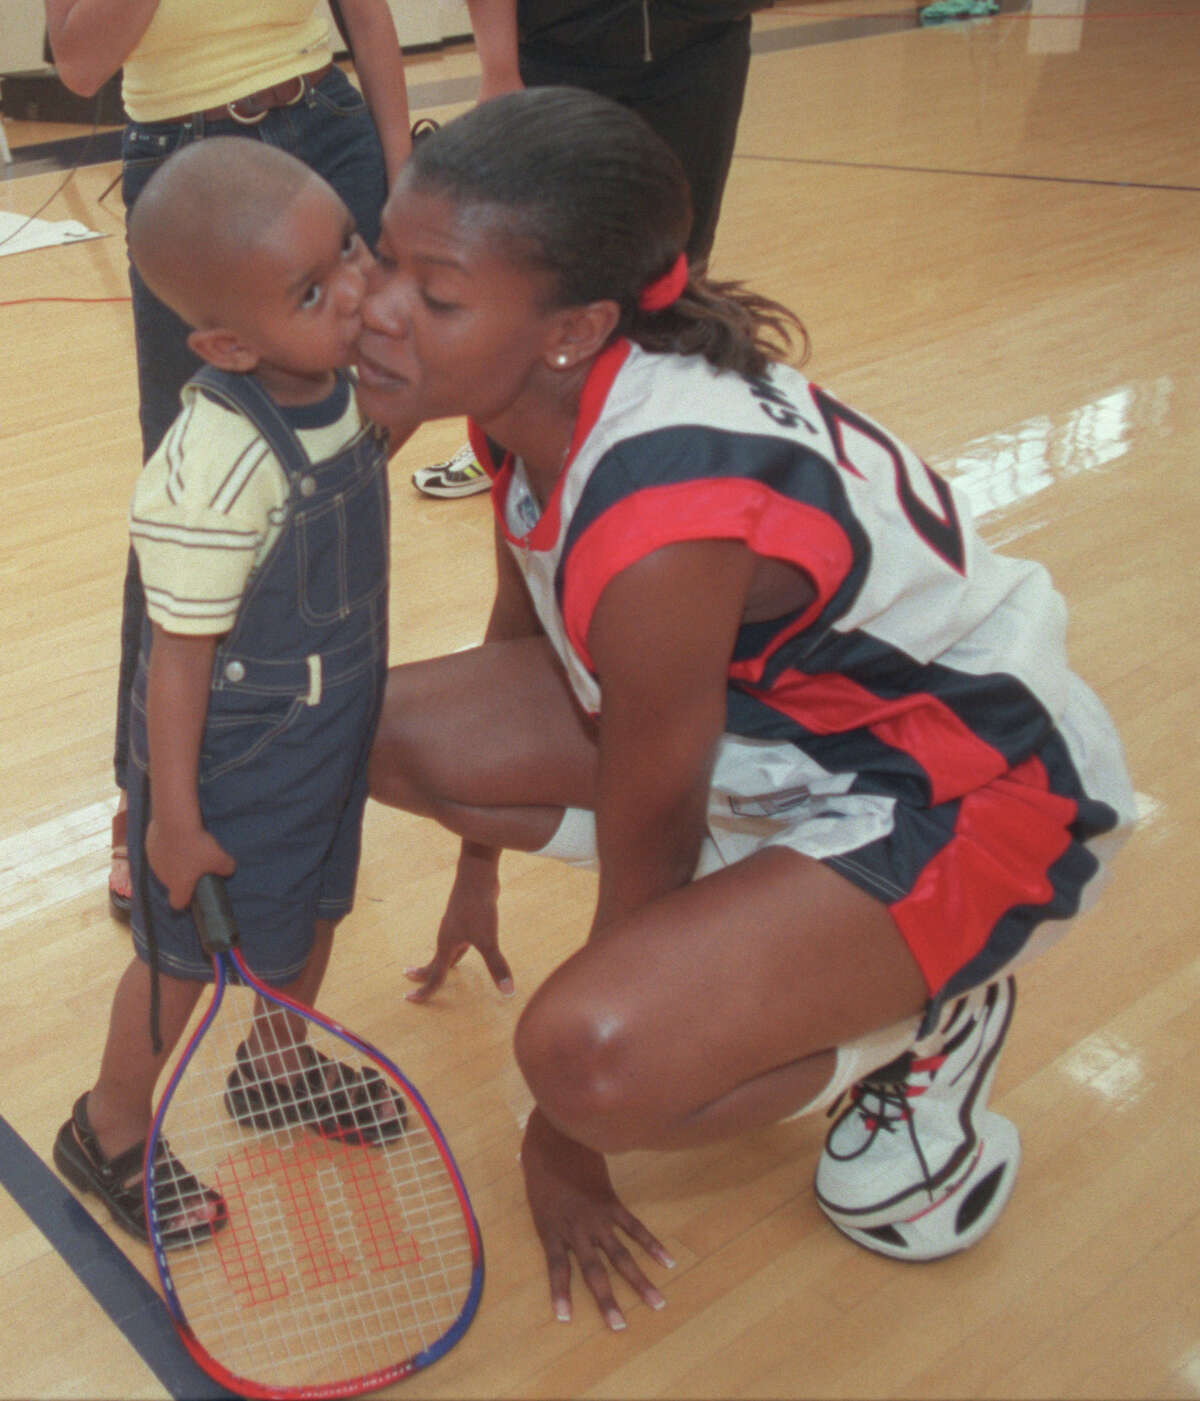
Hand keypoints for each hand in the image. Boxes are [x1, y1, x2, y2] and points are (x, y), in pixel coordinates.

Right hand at [144, 816, 235, 910]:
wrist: (174, 822)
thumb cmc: (197, 845)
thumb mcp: (220, 858)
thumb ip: (226, 868)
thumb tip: (228, 870)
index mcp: (178, 886)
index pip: (178, 903)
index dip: (187, 899)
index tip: (195, 891)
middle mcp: (163, 878)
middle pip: (173, 883)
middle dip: (184, 876)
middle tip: (198, 863)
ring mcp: (154, 862)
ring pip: (165, 866)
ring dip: (174, 861)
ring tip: (188, 847)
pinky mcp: (150, 846)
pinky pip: (160, 851)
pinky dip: (168, 847)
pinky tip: (178, 836)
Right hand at [405, 844, 512, 1001]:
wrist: (477, 877)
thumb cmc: (479, 908)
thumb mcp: (488, 940)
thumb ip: (497, 966)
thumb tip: (507, 992)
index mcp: (447, 945)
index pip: (435, 975)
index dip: (425, 991)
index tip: (411, 999)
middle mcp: (447, 936)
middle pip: (434, 962)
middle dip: (424, 975)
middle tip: (410, 982)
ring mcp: (456, 926)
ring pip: (447, 950)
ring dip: (441, 962)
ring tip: (440, 971)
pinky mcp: (466, 918)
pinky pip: (458, 940)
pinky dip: (457, 951)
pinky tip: (464, 948)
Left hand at [521, 1109, 673, 1331]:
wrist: (558, 1132)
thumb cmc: (540, 1159)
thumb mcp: (532, 1189)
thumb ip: (540, 1203)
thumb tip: (526, 1183)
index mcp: (551, 1228)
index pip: (557, 1268)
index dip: (560, 1293)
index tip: (565, 1319)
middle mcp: (576, 1229)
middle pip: (594, 1272)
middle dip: (607, 1301)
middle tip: (621, 1327)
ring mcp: (597, 1217)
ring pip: (621, 1256)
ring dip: (639, 1281)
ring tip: (657, 1303)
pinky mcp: (612, 1202)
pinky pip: (634, 1227)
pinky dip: (651, 1244)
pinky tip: (667, 1260)